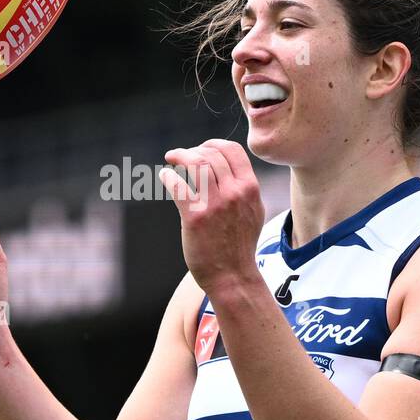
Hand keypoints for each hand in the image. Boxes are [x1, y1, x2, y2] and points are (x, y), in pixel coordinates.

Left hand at [158, 138, 266, 295]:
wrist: (233, 275)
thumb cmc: (239, 245)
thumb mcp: (254, 211)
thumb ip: (244, 188)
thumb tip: (228, 169)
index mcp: (250, 188)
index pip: (232, 150)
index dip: (213, 144)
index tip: (201, 147)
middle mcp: (234, 192)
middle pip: (210, 153)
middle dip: (192, 150)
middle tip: (180, 156)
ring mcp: (215, 204)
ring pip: (195, 163)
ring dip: (179, 156)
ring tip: (171, 160)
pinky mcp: (195, 217)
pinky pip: (178, 185)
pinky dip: (168, 176)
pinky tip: (165, 177)